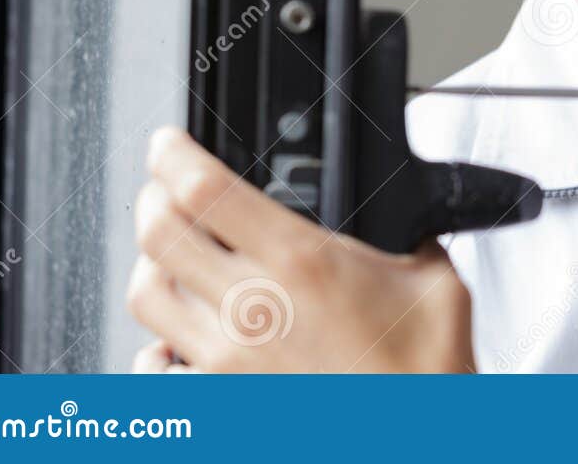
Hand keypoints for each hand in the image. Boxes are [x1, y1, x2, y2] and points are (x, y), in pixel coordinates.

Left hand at [126, 127, 473, 372]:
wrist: (421, 432)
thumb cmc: (426, 373)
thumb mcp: (433, 280)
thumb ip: (407, 237)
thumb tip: (408, 218)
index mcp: (301, 262)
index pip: (203, 189)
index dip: (172, 154)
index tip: (169, 144)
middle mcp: (253, 308)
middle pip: (157, 232)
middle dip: (153, 197)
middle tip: (164, 189)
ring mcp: (226, 362)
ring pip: (144, 294)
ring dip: (150, 265)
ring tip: (168, 255)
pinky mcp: (219, 403)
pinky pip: (153, 368)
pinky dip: (154, 346)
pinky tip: (173, 336)